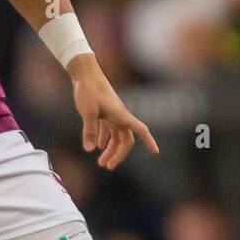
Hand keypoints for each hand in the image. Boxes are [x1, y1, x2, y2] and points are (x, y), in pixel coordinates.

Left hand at [69, 54, 158, 169]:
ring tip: (100, 162)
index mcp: (121, 116)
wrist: (84, 73)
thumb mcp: (88, 112)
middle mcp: (119, 116)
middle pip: (125, 140)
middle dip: (118, 154)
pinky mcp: (102, 112)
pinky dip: (104, 139)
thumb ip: (89, 130)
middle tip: (107, 166)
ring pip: (116, 136)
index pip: (140, 130)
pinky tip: (97, 146)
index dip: (149, 140)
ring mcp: (111, 114)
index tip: (156, 152)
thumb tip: (89, 150)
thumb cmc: (88, 90)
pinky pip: (108, 129)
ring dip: (110, 149)